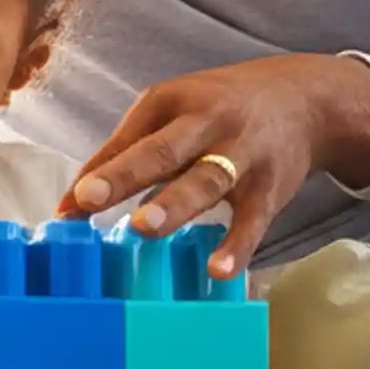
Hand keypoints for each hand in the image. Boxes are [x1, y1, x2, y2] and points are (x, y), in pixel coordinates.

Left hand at [57, 54, 369, 277]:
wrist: (305, 99)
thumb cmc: (218, 111)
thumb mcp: (170, 114)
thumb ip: (122, 154)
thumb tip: (68, 205)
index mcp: (172, 102)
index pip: (128, 140)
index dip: (96, 173)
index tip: (64, 208)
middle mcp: (207, 122)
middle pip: (164, 150)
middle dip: (125, 175)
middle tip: (89, 199)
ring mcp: (243, 154)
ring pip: (207, 179)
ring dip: (175, 204)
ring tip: (145, 227)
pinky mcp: (272, 188)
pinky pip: (253, 220)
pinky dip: (236, 245)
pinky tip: (217, 269)